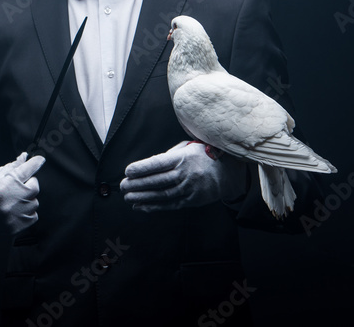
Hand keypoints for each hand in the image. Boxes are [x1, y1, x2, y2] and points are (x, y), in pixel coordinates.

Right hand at [0, 152, 45, 241]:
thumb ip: (9, 168)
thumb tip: (24, 157)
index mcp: (5, 186)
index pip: (27, 170)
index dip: (35, 163)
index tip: (40, 159)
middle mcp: (13, 202)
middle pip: (34, 186)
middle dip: (28, 182)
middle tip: (16, 184)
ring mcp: (16, 216)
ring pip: (34, 201)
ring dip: (27, 197)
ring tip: (11, 199)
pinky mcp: (18, 227)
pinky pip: (33, 215)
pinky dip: (26, 210)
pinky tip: (14, 209)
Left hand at [120, 141, 245, 211]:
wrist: (230, 172)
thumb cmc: (204, 155)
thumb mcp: (189, 147)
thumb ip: (170, 154)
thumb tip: (148, 164)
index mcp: (183, 158)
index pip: (158, 163)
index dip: (141, 168)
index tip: (127, 171)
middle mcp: (186, 174)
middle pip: (157, 181)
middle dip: (137, 184)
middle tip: (122, 186)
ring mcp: (189, 189)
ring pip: (162, 194)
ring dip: (143, 197)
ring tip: (128, 197)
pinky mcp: (192, 201)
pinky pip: (170, 205)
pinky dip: (154, 207)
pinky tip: (141, 206)